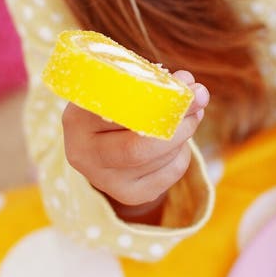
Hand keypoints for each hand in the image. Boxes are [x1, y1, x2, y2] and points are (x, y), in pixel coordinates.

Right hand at [62, 70, 208, 220]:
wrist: (105, 141)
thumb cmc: (118, 103)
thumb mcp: (128, 85)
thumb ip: (158, 82)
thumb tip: (193, 89)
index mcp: (77, 118)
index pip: (116, 109)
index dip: (155, 96)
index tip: (184, 83)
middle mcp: (84, 153)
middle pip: (137, 147)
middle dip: (177, 122)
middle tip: (198, 101)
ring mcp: (104, 179)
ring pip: (157, 159)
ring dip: (184, 134)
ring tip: (192, 114)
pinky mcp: (128, 194)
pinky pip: (169, 173)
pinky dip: (182, 152)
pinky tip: (178, 140)